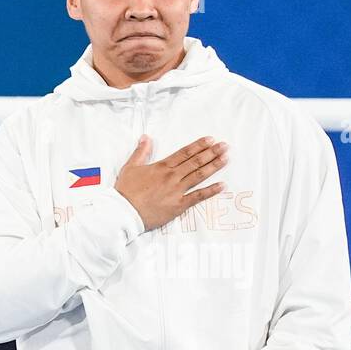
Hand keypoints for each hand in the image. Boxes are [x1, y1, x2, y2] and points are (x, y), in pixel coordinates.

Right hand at [114, 135, 228, 231]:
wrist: (124, 212)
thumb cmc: (126, 191)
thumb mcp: (130, 167)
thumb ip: (141, 152)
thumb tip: (146, 137)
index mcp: (162, 166)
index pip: (185, 153)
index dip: (199, 145)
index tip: (210, 140)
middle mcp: (172, 176)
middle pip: (196, 161)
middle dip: (212, 152)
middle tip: (225, 146)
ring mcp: (177, 191)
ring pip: (199, 175)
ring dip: (214, 166)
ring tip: (226, 158)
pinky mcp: (178, 205)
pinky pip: (198, 197)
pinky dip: (211, 191)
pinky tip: (222, 185)